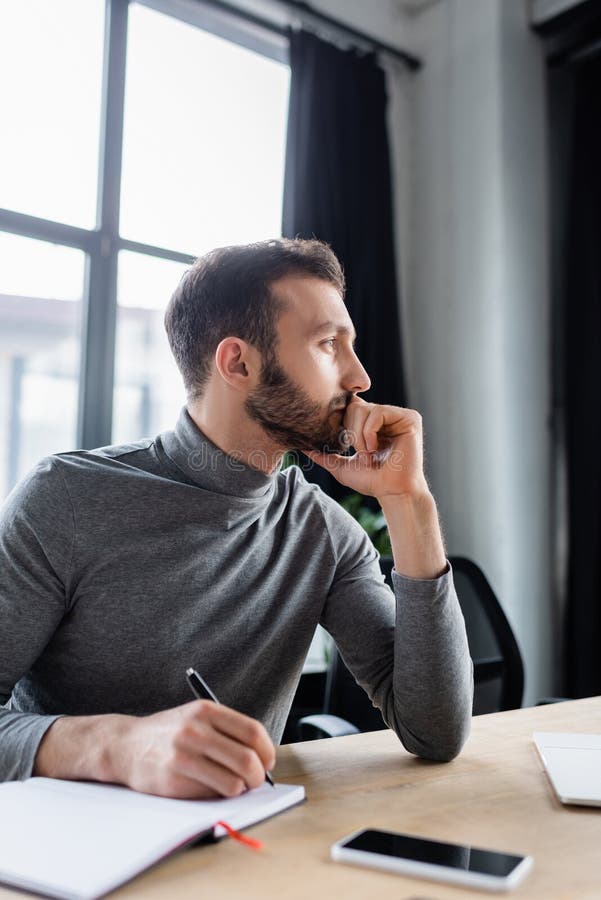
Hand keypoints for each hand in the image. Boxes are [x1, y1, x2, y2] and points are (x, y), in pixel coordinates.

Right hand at [120, 700, 274, 798]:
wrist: (125, 745)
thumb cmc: (168, 733)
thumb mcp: (195, 717)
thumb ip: (226, 730)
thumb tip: (262, 756)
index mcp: (206, 710)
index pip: (252, 731)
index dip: (267, 750)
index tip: (267, 761)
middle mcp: (195, 730)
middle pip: (247, 759)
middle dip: (259, 775)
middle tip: (256, 780)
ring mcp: (184, 755)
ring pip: (234, 782)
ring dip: (241, 789)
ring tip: (235, 786)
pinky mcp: (174, 779)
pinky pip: (212, 793)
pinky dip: (219, 795)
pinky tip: (211, 787)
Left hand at [307, 397, 427, 500]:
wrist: (392, 492)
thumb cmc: (371, 481)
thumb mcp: (341, 466)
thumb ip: (323, 454)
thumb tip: (301, 447)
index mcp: (374, 423)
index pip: (350, 406)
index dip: (342, 420)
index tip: (342, 443)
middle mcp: (388, 416)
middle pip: (355, 406)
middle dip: (350, 433)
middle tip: (359, 455)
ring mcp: (399, 416)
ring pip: (364, 409)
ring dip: (359, 437)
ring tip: (367, 455)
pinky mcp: (409, 419)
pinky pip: (378, 413)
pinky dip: (370, 434)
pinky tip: (375, 450)